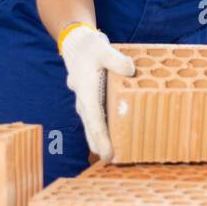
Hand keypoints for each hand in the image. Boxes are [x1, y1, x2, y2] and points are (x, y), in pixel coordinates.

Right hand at [60, 24, 134, 161]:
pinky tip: (111, 138)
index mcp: (86, 91)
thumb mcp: (103, 48)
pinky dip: (101, 129)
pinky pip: (95, 118)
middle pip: (92, 128)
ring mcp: (85, 101)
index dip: (101, 139)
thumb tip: (130, 70)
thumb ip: (116, 60)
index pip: (94, 120)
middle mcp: (84, 100)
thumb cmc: (89, 47)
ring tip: (110, 155)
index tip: (107, 154)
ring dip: (99, 140)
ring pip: (92, 125)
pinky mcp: (90, 99)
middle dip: (100, 145)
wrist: (75, 44)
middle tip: (111, 161)